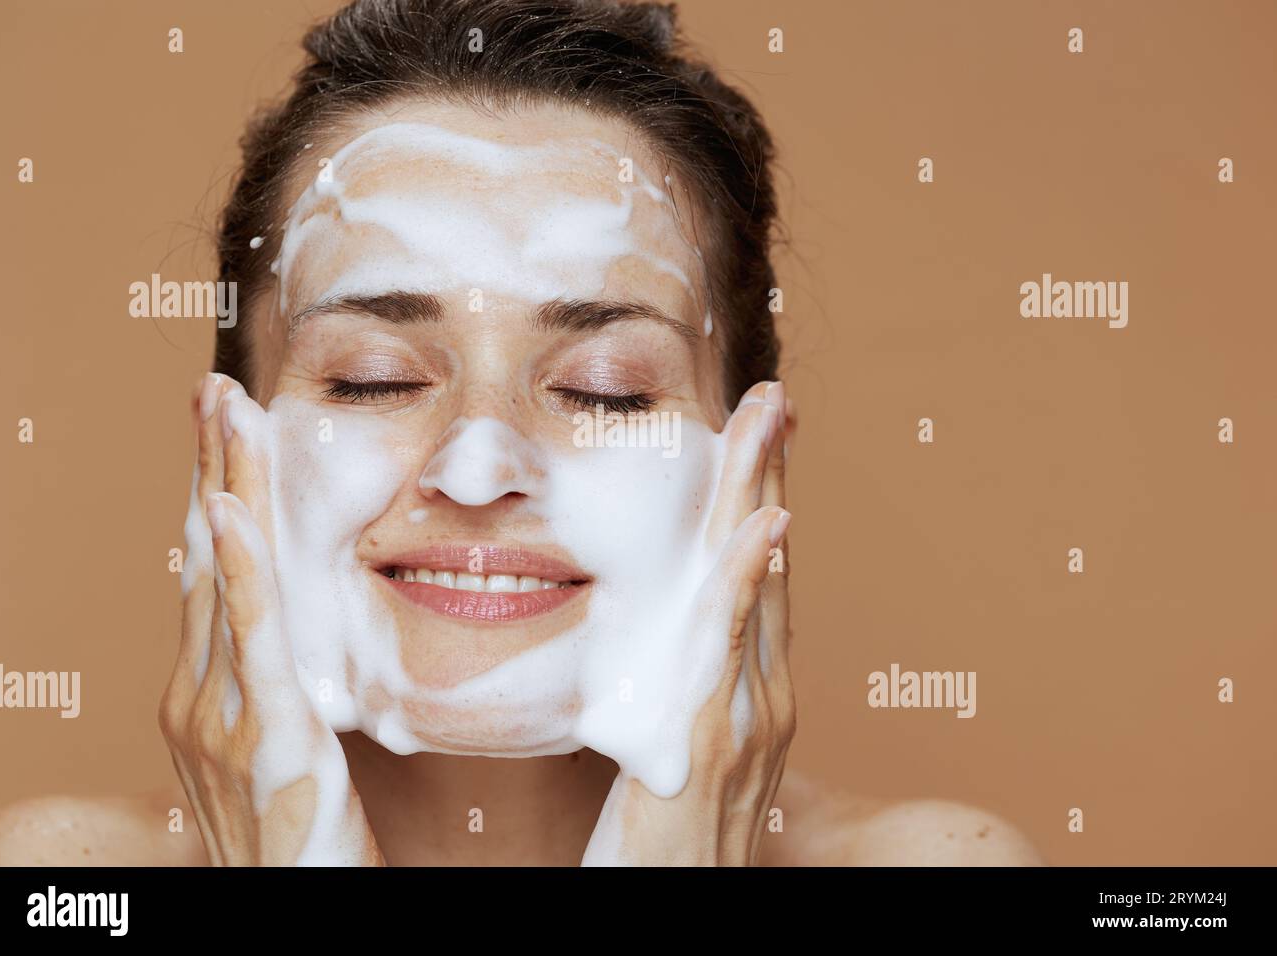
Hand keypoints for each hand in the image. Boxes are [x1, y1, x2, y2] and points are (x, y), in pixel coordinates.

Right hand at [158, 373, 382, 865]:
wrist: (296, 910)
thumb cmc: (303, 839)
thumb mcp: (283, 748)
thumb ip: (279, 685)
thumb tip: (297, 627)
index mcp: (206, 693)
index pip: (210, 574)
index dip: (216, 496)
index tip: (225, 429)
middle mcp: (198, 696)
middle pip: (204, 560)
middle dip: (209, 470)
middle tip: (214, 390)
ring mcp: (221, 717)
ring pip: (222, 579)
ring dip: (224, 488)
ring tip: (225, 411)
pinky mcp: (266, 738)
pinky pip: (253, 639)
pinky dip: (239, 570)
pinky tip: (229, 511)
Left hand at [582, 381, 795, 864]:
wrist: (670, 909)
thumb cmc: (661, 840)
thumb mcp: (676, 752)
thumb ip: (680, 695)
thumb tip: (656, 649)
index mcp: (749, 690)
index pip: (755, 577)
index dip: (757, 501)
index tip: (755, 436)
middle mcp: (764, 694)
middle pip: (768, 563)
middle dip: (770, 474)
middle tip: (774, 397)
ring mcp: (750, 717)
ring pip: (759, 584)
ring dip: (762, 495)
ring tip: (768, 421)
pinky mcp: (716, 741)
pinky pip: (733, 645)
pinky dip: (748, 581)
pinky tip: (762, 528)